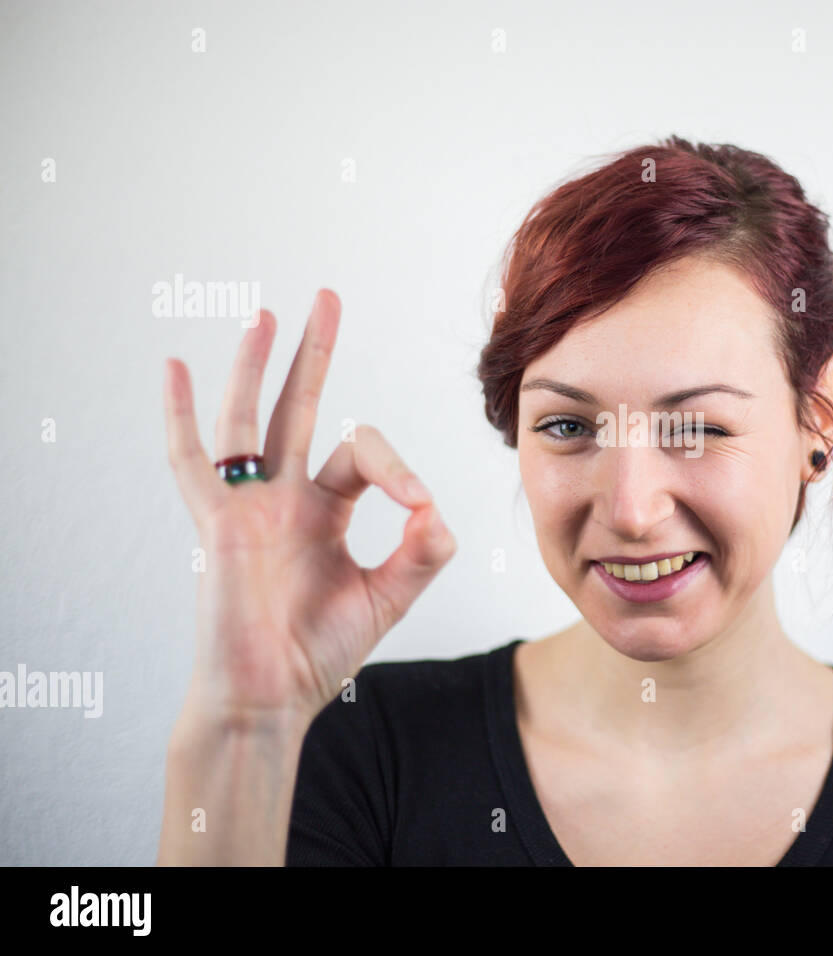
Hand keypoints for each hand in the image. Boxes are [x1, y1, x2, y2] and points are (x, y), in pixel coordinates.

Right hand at [163, 289, 455, 726]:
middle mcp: (286, 497)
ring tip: (265, 313)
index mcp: (326, 508)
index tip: (419, 506)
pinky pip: (193, 464)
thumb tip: (438, 510)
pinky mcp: (219, 526)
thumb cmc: (320, 650)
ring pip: (250, 420)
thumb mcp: (388, 595)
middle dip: (316, 352)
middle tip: (328, 297)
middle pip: (300, 407)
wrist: (273, 697)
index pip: (363, 456)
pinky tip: (173, 368)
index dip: (398, 468)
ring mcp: (250, 507)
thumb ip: (421, 554)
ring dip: (257, 366)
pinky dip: (181, 418)